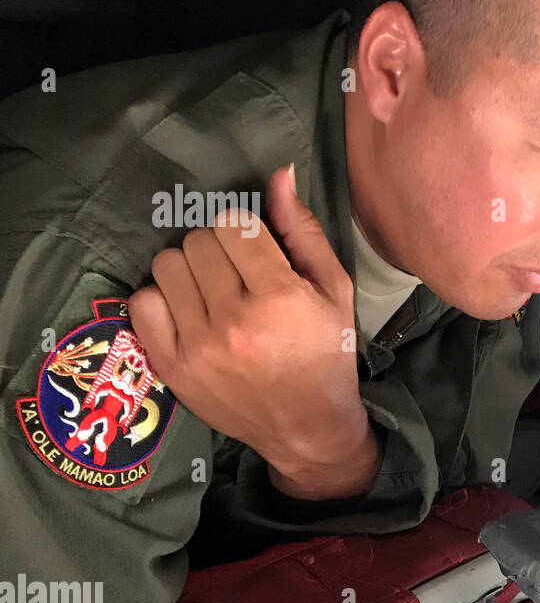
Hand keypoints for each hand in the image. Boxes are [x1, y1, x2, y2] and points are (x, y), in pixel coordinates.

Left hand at [128, 164, 379, 499]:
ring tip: (213, 293)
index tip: (259, 255)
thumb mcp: (335, 291)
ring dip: (189, 271)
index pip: (235, 224)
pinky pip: (142, 303)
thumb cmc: (328, 354)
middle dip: (219, 249)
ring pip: (167, 265)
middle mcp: (234, 319)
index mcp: (279, 296)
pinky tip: (189, 313)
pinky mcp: (171, 366)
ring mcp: (197, 345)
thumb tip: (279, 174)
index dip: (247, 232)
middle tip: (238, 276)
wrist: (307, 427)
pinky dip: (163, 300)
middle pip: (198, 240)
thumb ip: (304, 231)